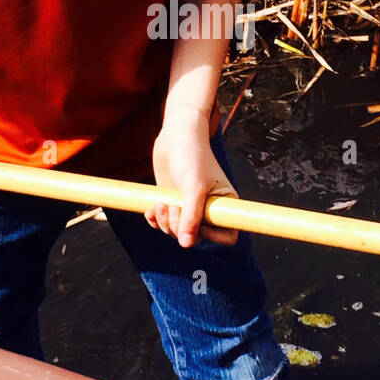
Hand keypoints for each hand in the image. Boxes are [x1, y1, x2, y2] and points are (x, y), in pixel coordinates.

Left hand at [148, 112, 237, 247]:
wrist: (176, 135)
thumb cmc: (192, 155)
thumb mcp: (193, 187)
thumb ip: (191, 217)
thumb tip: (186, 244)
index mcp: (224, 204)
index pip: (227, 236)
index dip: (212, 236)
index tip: (198, 223)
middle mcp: (208, 208)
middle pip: (196, 237)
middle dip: (179, 226)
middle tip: (173, 206)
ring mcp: (189, 206)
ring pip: (177, 231)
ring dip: (165, 222)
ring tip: (161, 203)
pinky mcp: (173, 202)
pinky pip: (164, 223)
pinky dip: (156, 220)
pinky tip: (151, 209)